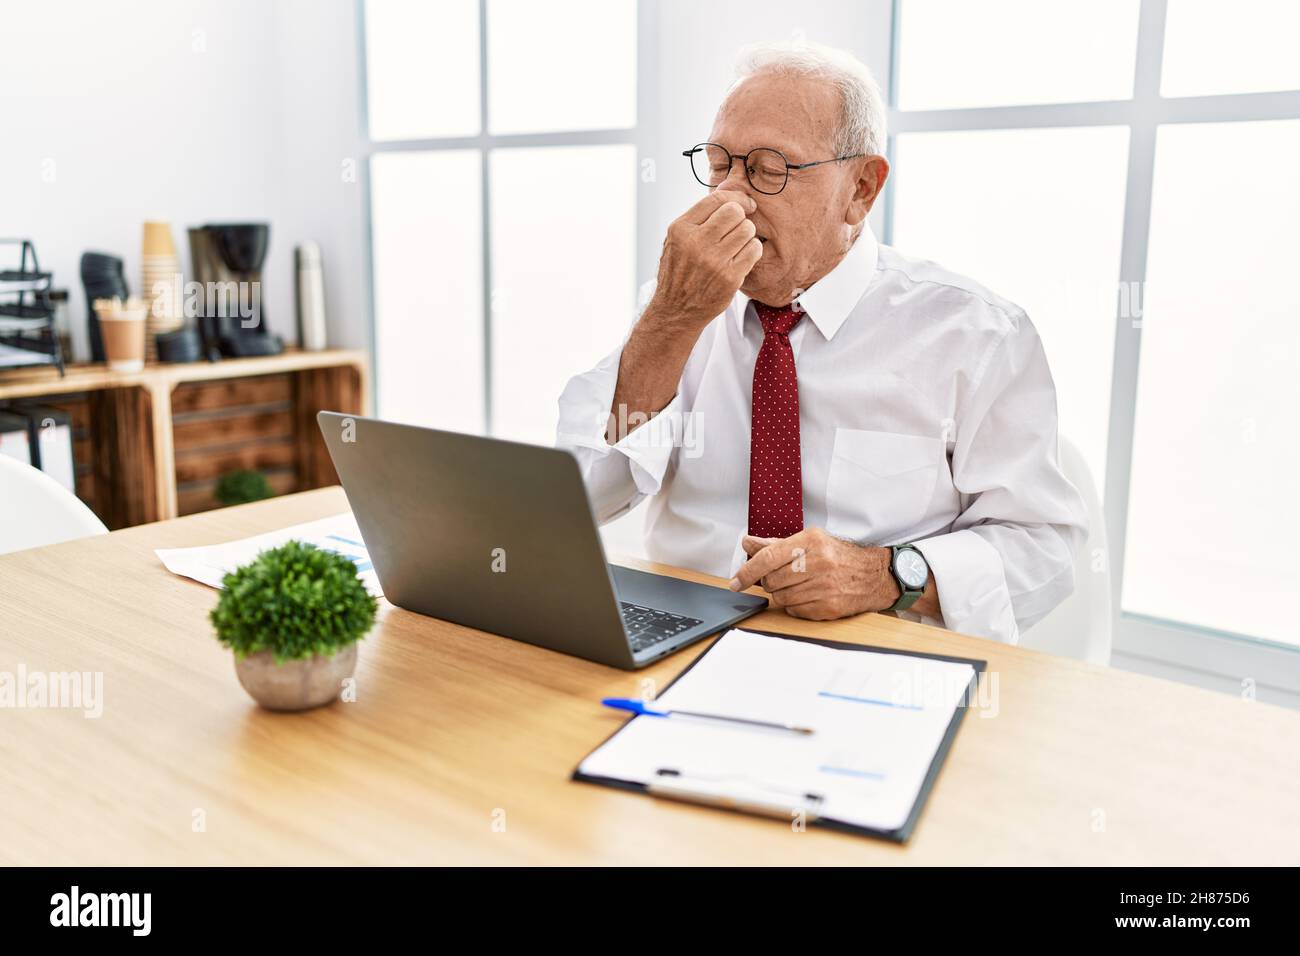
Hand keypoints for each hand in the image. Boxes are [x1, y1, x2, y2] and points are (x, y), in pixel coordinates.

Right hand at [644, 189, 762, 330]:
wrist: (675, 310)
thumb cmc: (678, 273)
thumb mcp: (675, 241)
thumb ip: (697, 219)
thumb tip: (728, 194)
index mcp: (680, 229)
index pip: (716, 200)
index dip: (736, 198)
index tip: (744, 204)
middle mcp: (696, 242)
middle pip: (735, 212)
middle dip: (741, 217)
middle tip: (738, 227)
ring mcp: (714, 261)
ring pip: (747, 229)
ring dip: (747, 235)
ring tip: (737, 245)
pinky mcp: (729, 277)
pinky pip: (754, 250)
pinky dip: (752, 251)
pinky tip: (742, 257)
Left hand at [729, 528, 900, 620]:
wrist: (874, 575)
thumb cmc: (838, 556)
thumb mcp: (809, 541)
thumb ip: (775, 545)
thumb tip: (747, 543)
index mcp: (810, 541)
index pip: (768, 558)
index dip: (747, 572)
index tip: (736, 582)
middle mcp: (818, 563)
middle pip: (772, 581)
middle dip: (770, 582)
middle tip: (783, 578)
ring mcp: (824, 587)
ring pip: (781, 598)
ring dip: (783, 594)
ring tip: (800, 585)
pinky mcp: (829, 607)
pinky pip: (795, 611)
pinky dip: (796, 606)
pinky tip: (809, 596)